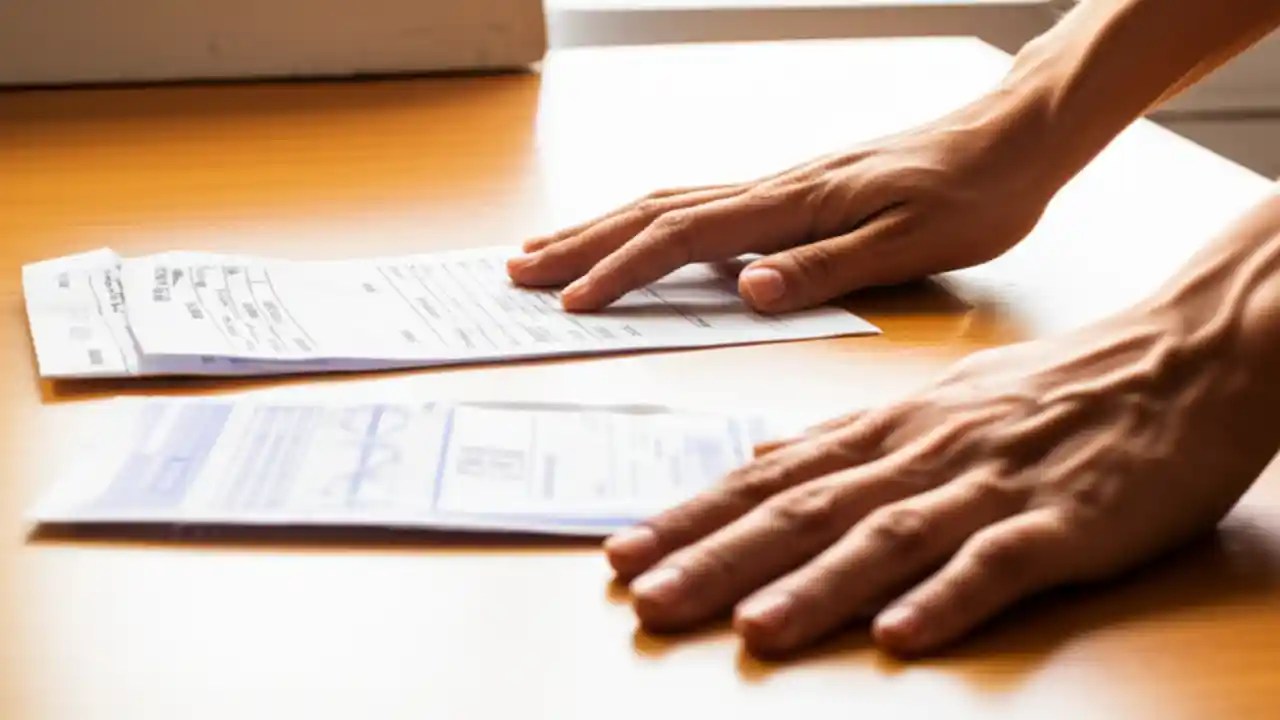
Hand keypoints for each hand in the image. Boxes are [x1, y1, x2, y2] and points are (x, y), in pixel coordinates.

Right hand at [507, 99, 1060, 312]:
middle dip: (583, 244)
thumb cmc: (975, 194)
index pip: (685, 240)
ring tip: (551, 251)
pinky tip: (638, 236)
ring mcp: (778, 185)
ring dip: (604, 228)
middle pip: (655, 212)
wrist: (1013, 138)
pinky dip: (648, 222)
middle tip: (519, 272)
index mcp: (794, 205)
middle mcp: (773, 188)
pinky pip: (698, 204)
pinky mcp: (792, 190)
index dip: (624, 273)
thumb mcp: (912, 245)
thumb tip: (745, 289)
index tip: (572, 305)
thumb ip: (825, 269)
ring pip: (669, 202)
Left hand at [602, 308, 1279, 656]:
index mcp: (887, 428)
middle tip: (648, 598)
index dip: (693, 516)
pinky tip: (902, 637)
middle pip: (805, 510)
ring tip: (753, 627)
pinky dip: (949, 599)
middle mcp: (920, 454)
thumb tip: (763, 461)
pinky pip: (998, 566)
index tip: (626, 552)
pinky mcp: (1062, 524)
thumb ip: (846, 439)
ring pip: (887, 538)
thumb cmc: (1047, 391)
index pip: (770, 476)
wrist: (1177, 360)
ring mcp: (989, 487)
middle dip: (720, 557)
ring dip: (817, 586)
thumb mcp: (931, 404)